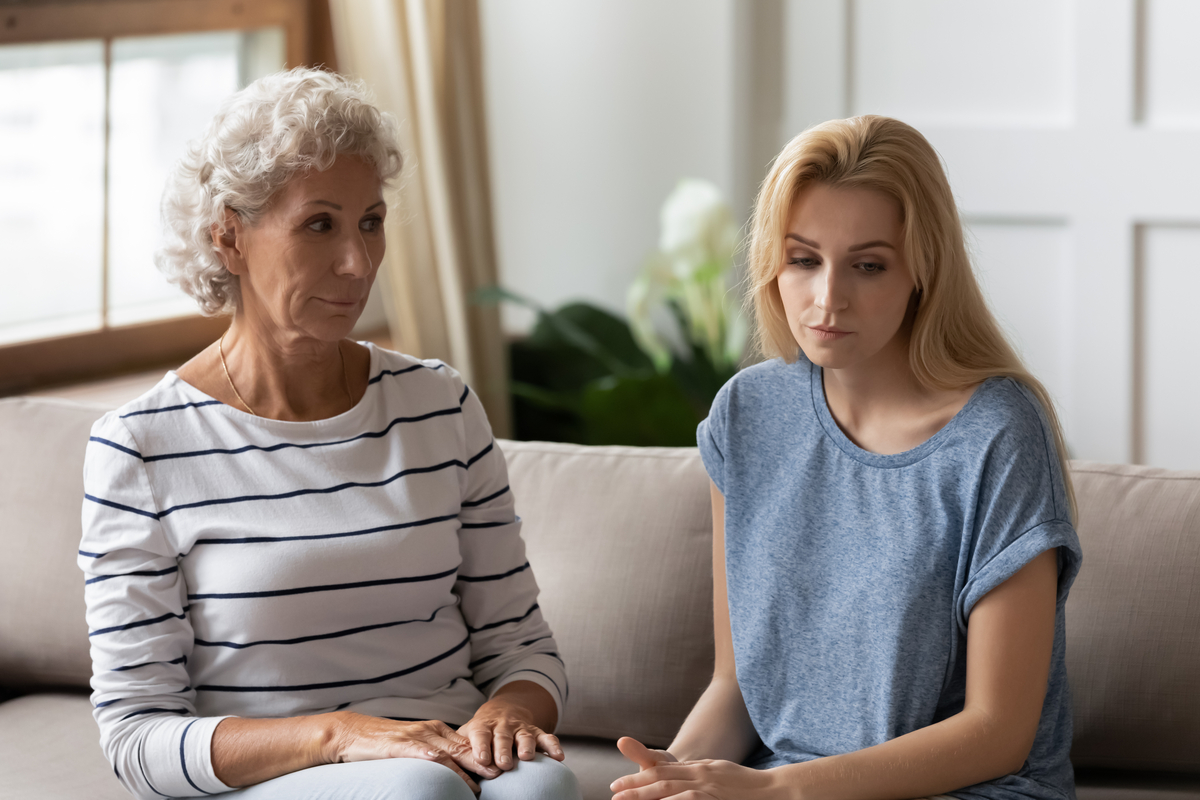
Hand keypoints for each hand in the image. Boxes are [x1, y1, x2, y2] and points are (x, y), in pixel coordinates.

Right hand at [325, 711, 499, 791]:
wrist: (350, 732)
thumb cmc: (383, 742)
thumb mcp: (413, 745)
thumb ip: (433, 753)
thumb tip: (453, 769)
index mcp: (435, 730)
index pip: (465, 743)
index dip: (484, 754)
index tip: (501, 766)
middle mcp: (430, 730)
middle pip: (462, 746)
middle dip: (483, 760)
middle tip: (502, 772)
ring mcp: (415, 736)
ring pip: (447, 752)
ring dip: (467, 766)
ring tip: (483, 780)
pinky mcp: (400, 744)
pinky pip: (422, 753)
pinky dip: (437, 761)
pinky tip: (447, 767)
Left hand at [457, 694, 563, 771]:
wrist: (503, 709)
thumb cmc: (480, 731)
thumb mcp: (467, 734)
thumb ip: (461, 748)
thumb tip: (447, 765)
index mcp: (483, 726)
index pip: (480, 735)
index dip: (481, 746)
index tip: (482, 759)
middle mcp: (503, 726)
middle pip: (503, 737)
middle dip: (503, 750)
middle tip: (504, 764)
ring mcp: (521, 728)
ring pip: (525, 735)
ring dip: (526, 746)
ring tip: (527, 757)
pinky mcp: (536, 731)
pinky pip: (546, 737)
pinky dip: (553, 745)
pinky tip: (559, 757)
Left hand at [611, 737, 780, 799]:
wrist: (777, 789)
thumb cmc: (751, 788)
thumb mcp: (721, 776)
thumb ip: (701, 777)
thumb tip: (682, 788)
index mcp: (702, 768)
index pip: (664, 770)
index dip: (640, 777)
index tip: (620, 785)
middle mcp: (702, 773)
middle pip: (661, 776)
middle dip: (635, 784)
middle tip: (614, 791)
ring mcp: (708, 784)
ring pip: (669, 787)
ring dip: (644, 793)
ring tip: (624, 799)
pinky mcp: (715, 796)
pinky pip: (687, 799)